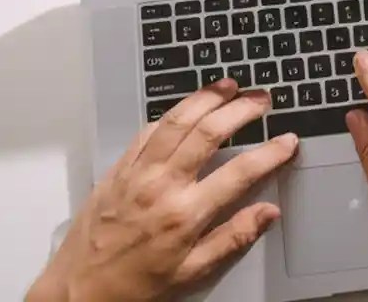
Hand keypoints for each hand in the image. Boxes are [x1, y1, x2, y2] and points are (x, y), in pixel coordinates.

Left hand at [27, 80, 298, 301]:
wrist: (80, 289)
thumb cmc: (136, 284)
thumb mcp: (193, 271)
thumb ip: (233, 238)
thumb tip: (268, 213)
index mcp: (186, 215)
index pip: (239, 173)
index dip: (270, 153)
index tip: (288, 141)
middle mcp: (162, 186)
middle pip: (209, 133)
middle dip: (241, 110)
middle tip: (262, 100)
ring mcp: (137, 173)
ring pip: (176, 121)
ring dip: (206, 98)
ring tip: (229, 86)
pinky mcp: (118, 168)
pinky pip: (147, 131)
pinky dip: (171, 114)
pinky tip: (187, 107)